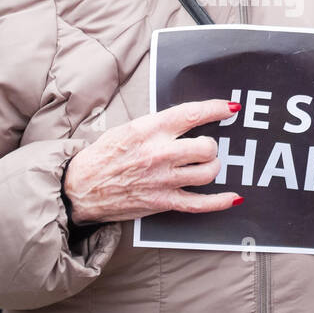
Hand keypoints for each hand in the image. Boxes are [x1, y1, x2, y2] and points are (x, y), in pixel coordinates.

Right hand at [63, 99, 242, 223]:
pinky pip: (199, 204)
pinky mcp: (162, 202)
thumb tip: (187, 119)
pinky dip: (220, 202)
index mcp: (149, 130)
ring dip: (212, 168)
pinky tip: (233, 198)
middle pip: (206, 147)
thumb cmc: (103, 155)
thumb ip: (158, 125)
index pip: (191, 114)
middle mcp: (158, 153)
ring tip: (204, 166)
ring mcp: (162, 179)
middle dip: (211, 146)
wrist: (80, 187)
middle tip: (203, 147)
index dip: (215, 109)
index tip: (230, 108)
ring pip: (207, 172)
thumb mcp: (128, 128)